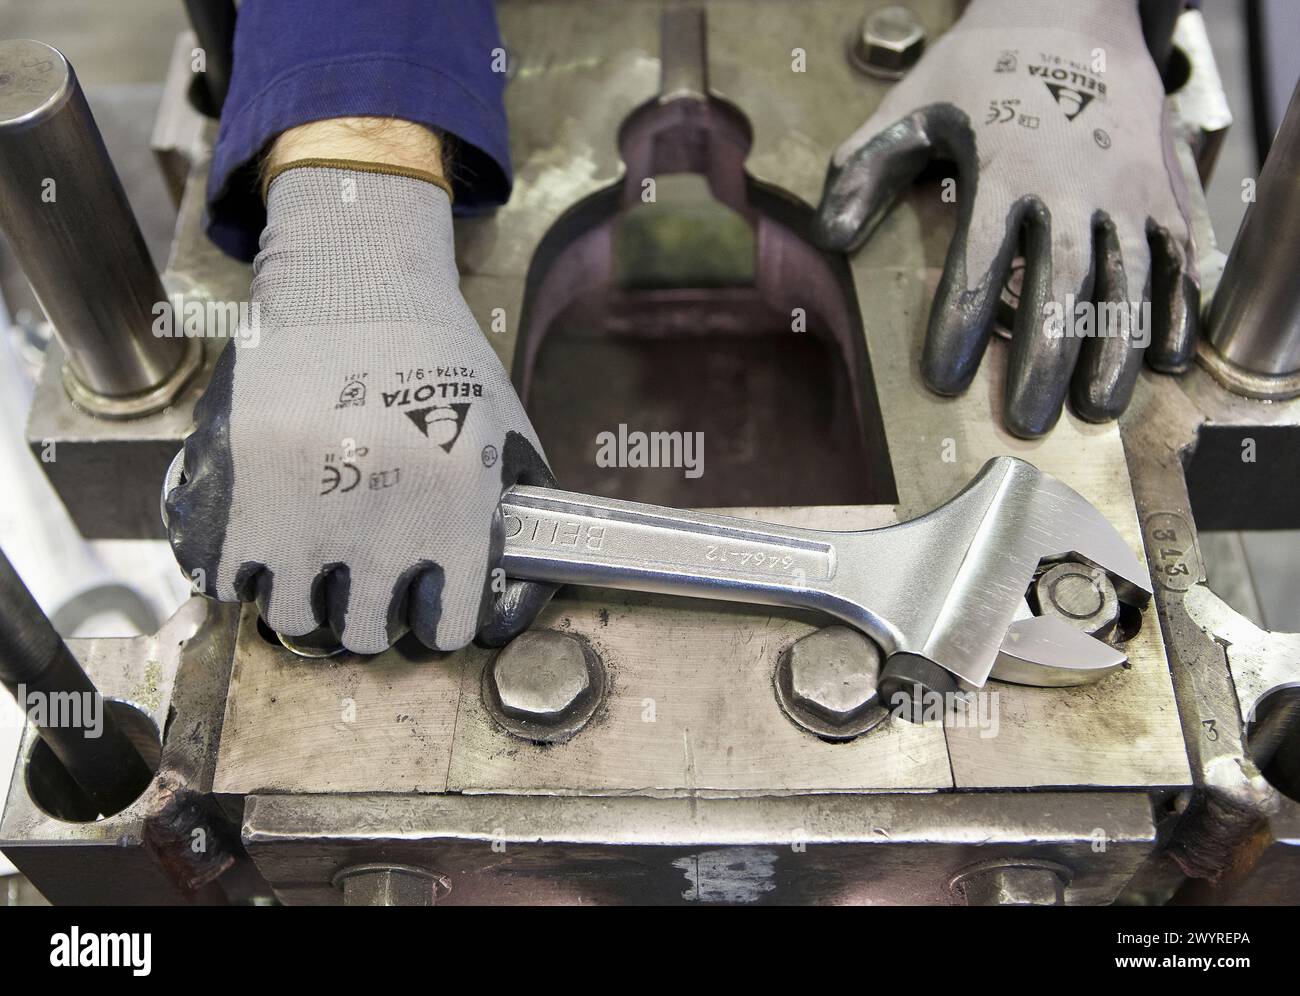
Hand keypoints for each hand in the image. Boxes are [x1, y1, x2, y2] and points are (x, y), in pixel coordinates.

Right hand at [166, 165, 553, 653]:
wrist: (353, 284)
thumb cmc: (436, 357)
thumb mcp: (504, 429)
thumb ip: (510, 513)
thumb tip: (514, 590)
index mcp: (454, 516)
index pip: (447, 630)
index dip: (438, 622)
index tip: (424, 608)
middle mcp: (378, 528)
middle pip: (364, 636)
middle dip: (369, 613)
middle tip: (363, 581)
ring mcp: (299, 515)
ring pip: (293, 618)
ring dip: (306, 597)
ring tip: (313, 558)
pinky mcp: (232, 492)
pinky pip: (224, 580)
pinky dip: (240, 570)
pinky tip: (264, 538)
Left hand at [813, 0, 1196, 436]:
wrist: (1074, 13)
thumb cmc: (983, 69)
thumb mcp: (912, 105)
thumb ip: (865, 170)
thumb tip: (828, 234)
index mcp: (1004, 168)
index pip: (977, 261)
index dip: (957, 325)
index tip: (941, 381)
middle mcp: (1072, 182)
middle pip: (1060, 284)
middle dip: (1044, 359)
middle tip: (1027, 421)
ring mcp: (1128, 187)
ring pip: (1129, 280)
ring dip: (1114, 349)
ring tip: (1097, 409)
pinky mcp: (1168, 188)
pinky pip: (1181, 257)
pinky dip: (1176, 310)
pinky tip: (1164, 360)